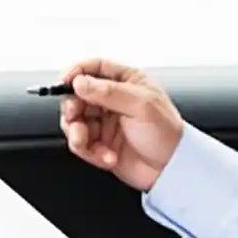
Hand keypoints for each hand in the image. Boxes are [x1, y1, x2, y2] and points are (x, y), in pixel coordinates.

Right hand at [59, 58, 184, 191]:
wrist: (171, 169)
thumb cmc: (167, 133)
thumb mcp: (141, 106)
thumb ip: (108, 92)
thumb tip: (80, 82)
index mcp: (127, 82)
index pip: (95, 68)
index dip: (77, 72)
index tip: (65, 83)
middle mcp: (113, 100)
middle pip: (77, 95)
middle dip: (72, 107)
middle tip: (75, 116)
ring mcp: (106, 122)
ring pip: (74, 120)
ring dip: (77, 133)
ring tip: (87, 142)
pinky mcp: (101, 143)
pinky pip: (81, 144)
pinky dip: (90, 151)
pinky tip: (107, 156)